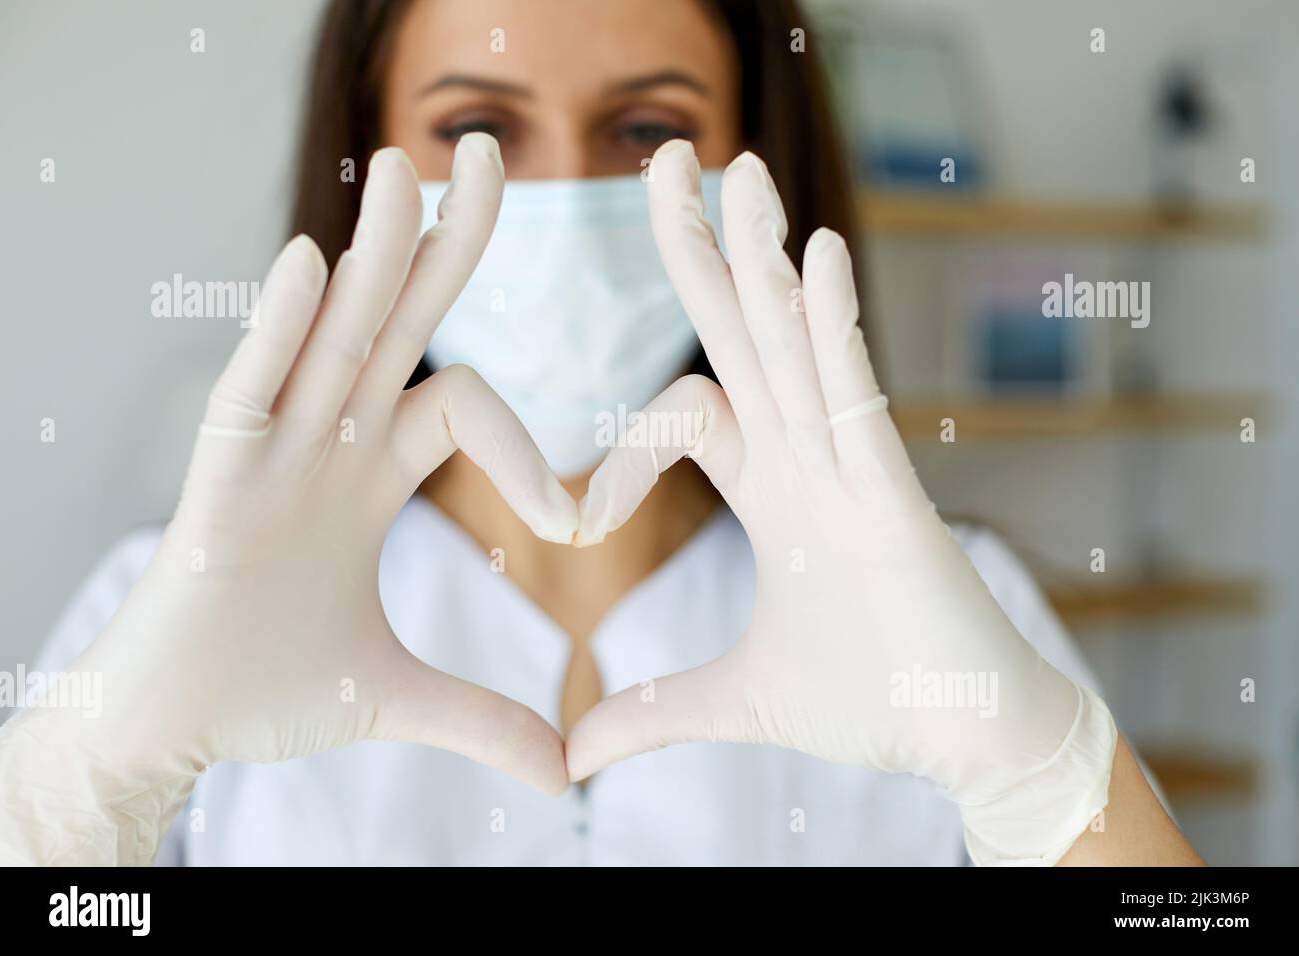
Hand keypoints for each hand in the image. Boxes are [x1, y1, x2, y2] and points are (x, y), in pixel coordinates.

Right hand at [0, 135, 571, 864]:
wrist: (174, 729)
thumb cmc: (268, 692)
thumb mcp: (396, 697)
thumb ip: (482, 718)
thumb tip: (567, 771)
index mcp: (371, 473)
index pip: (464, 406)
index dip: (533, 448)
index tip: (579, 523)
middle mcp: (326, 442)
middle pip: (397, 321)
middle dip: (443, 240)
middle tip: (489, 151)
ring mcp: (271, 452)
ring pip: (329, 332)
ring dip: (369, 249)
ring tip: (411, 166)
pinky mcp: (217, 481)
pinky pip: (250, 389)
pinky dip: (277, 330)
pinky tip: (307, 264)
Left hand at [566, 141, 1115, 864]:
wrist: (966, 736)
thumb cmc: (875, 703)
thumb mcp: (736, 703)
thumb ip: (654, 712)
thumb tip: (571, 757)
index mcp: (775, 487)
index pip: (686, 414)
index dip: (617, 452)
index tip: (568, 527)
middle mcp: (811, 457)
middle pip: (745, 331)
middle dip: (706, 247)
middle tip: (666, 158)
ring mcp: (853, 469)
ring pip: (798, 341)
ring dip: (764, 255)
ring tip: (734, 167)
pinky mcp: (892, 498)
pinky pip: (856, 393)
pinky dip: (835, 327)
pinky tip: (816, 256)